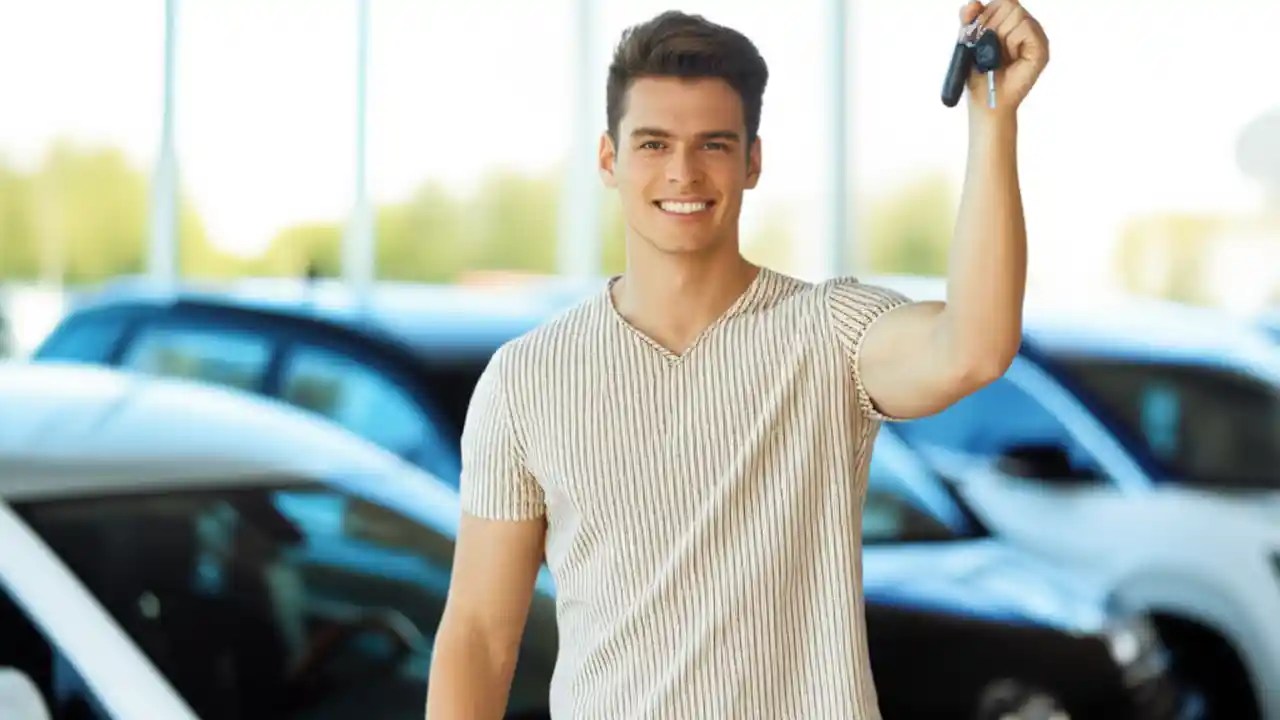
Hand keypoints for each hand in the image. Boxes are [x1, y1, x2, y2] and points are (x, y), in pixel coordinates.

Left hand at [960, 0, 1048, 115]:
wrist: (985, 100)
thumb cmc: (979, 73)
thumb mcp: (968, 42)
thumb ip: (969, 20)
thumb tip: (973, 3)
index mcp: (1009, 21)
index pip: (1001, 1)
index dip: (986, 15)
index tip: (978, 35)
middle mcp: (1025, 25)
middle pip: (1009, 3)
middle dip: (991, 25)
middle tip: (988, 48)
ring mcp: (1035, 36)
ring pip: (1017, 13)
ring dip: (1000, 36)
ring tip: (999, 55)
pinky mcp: (1041, 47)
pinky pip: (1025, 27)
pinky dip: (1011, 42)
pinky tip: (1010, 57)